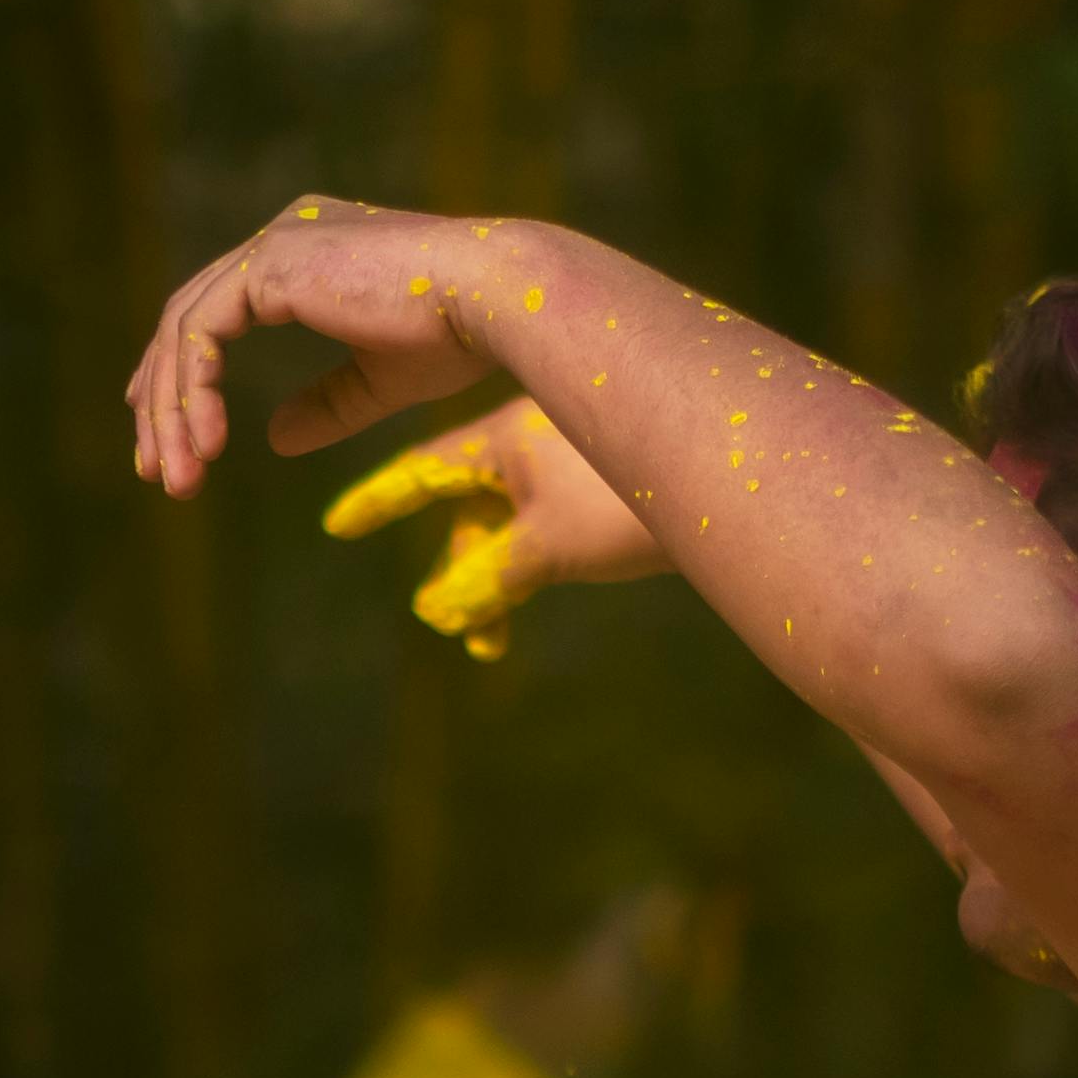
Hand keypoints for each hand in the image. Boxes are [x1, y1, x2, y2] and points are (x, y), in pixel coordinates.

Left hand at [126, 198, 577, 498]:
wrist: (494, 299)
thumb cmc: (459, 335)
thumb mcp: (379, 381)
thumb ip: (326, 403)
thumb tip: (273, 439)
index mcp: (306, 252)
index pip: (217, 311)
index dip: (185, 375)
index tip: (173, 437)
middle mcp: (282, 236)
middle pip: (188, 320)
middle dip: (163, 401)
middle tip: (154, 471)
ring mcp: (272, 243)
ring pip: (184, 330)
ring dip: (172, 411)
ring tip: (178, 478)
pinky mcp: (270, 263)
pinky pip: (200, 331)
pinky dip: (191, 391)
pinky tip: (204, 442)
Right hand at [317, 397, 671, 657]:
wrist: (739, 477)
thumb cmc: (631, 504)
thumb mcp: (546, 547)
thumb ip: (486, 581)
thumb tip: (435, 613)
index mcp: (507, 434)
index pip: (424, 468)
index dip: (379, 501)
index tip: (339, 526)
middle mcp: (537, 436)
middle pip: (471, 505)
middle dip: (458, 572)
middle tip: (457, 629)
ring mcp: (577, 458)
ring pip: (513, 522)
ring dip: (497, 582)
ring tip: (492, 642)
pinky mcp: (612, 482)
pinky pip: (551, 524)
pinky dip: (534, 567)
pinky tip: (542, 599)